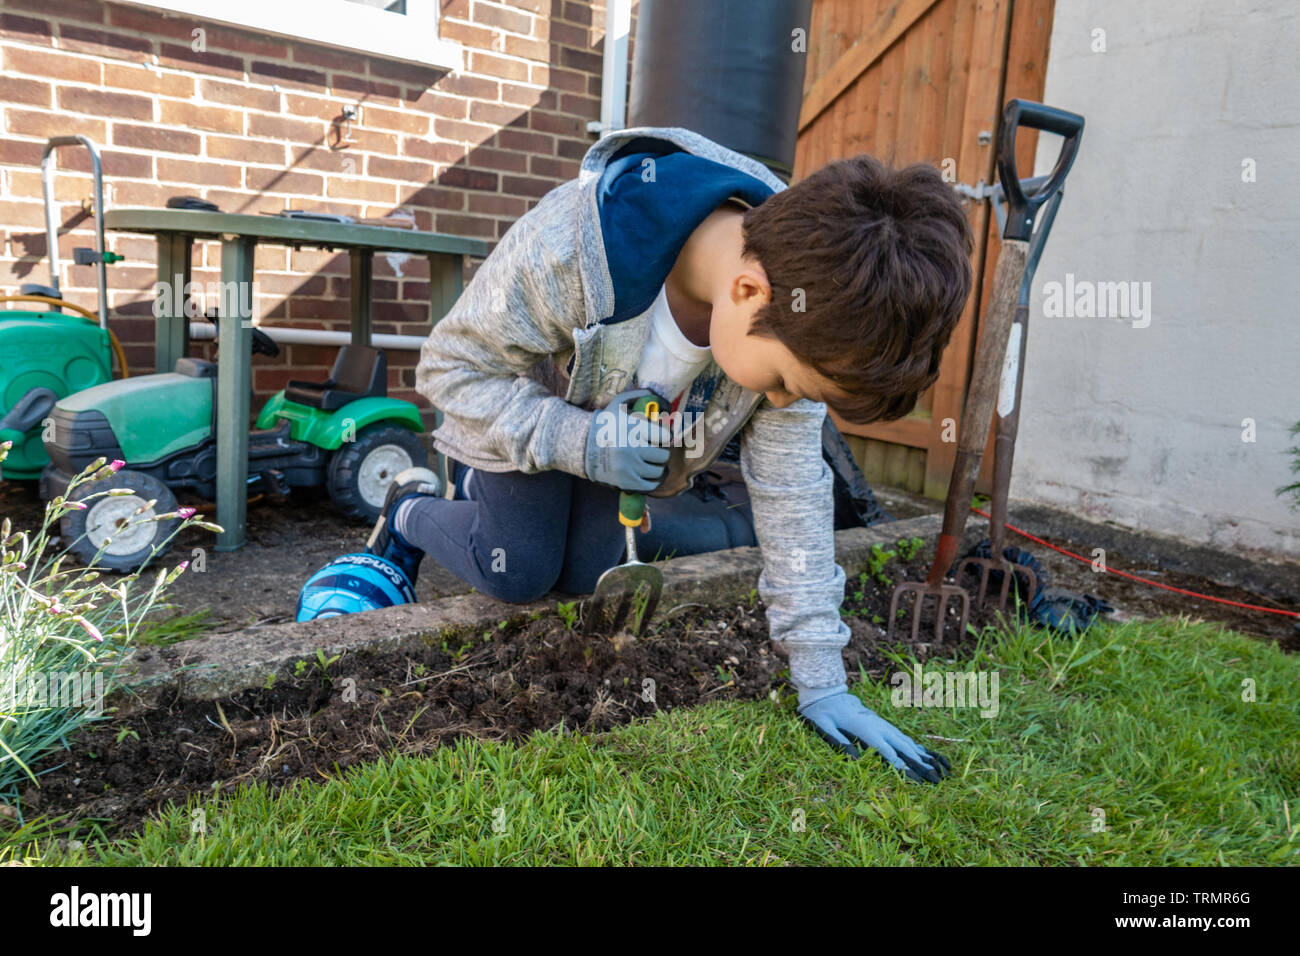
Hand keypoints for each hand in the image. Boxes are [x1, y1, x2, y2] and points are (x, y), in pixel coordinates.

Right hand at [584, 388, 670, 492]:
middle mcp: (632, 449)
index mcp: (634, 429)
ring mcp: (628, 467)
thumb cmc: (606, 423)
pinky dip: (652, 482)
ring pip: (658, 472)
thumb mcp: (618, 403)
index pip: (666, 438)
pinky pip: (650, 486)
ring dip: (656, 468)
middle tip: (655, 451)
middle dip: (660, 453)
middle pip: (663, 456)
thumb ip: (639, 395)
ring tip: (651, 463)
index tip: (662, 438)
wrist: (583, 447)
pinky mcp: (625, 482)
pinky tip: (648, 475)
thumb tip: (658, 397)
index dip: (666, 437)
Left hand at [799, 688, 950, 783]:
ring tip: (938, 771)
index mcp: (865, 729)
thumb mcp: (823, 726)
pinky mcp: (884, 725)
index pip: (886, 751)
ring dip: (923, 757)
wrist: (828, 694)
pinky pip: (903, 738)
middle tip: (935, 779)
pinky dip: (917, 747)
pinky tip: (929, 757)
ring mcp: (883, 725)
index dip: (901, 765)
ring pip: (907, 743)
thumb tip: (853, 757)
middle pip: (903, 748)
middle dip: (919, 764)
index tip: (916, 778)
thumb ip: (836, 740)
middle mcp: (879, 727)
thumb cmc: (823, 712)